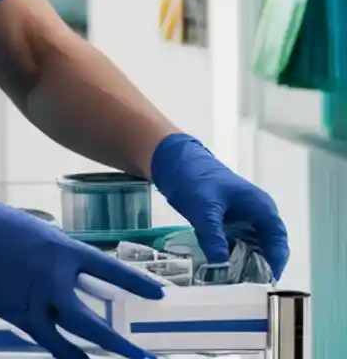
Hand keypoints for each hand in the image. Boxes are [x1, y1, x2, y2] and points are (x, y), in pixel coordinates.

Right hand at [0, 188, 162, 358]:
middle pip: (91, 320)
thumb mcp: (37, 231)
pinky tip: (74, 358)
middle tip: (142, 356)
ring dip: (93, 353)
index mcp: (62, 249)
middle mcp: (52, 278)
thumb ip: (57, 254)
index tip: (157, 295)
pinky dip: (61, 350)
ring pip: (69, 335)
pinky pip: (44, 337)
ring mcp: (31, 299)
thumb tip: (69, 271)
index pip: (109, 270)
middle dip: (119, 342)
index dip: (135, 284)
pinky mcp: (13, 312)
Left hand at [151, 133, 289, 277]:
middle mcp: (257, 215)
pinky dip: (229, 257)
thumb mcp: (204, 210)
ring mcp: (242, 219)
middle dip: (257, 269)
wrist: (174, 161)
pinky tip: (219, 272)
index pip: (277, 243)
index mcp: (261, 208)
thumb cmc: (194, 178)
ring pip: (250, 249)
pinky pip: (234, 245)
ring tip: (231, 286)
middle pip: (266, 249)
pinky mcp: (227, 223)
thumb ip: (213, 238)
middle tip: (244, 291)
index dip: (274, 265)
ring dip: (243, 265)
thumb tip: (221, 267)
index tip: (264, 285)